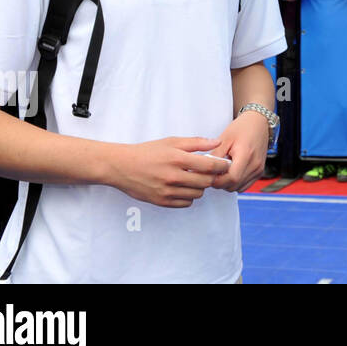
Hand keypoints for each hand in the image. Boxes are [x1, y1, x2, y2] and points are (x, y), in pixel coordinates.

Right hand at [106, 136, 227, 207]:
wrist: (121, 166)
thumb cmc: (148, 152)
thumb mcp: (172, 141)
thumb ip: (196, 142)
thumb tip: (217, 142)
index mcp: (177, 159)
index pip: (209, 166)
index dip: (222, 166)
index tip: (225, 164)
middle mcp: (173, 177)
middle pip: (206, 182)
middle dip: (212, 177)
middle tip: (210, 172)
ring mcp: (167, 191)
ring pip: (197, 194)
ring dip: (201, 187)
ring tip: (195, 178)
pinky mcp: (161, 202)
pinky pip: (185, 203)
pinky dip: (189, 197)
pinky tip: (185, 187)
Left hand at [209, 113, 270, 191]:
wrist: (259, 123)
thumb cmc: (241, 128)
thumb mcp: (224, 138)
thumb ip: (214, 156)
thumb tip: (202, 170)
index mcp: (246, 155)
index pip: (231, 178)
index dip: (217, 180)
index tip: (208, 174)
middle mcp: (255, 165)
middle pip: (234, 185)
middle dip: (220, 183)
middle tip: (212, 172)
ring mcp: (259, 170)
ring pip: (238, 188)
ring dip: (227, 184)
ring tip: (221, 171)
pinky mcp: (259, 172)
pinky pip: (244, 186)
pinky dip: (235, 183)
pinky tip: (230, 172)